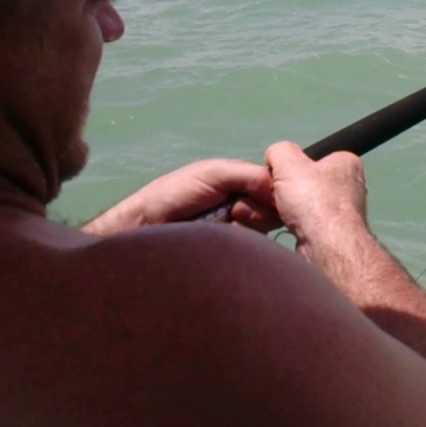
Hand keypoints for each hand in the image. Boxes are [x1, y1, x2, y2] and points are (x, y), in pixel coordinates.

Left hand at [82, 159, 275, 235]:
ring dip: (248, 228)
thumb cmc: (175, 192)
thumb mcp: (214, 172)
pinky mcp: (231, 254)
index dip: (275, 194)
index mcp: (242, 185)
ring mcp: (239, 233)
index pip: (276, 189)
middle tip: (234, 211)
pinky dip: (241, 244)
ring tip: (223, 225)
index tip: (259, 196)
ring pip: (266, 232)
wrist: (144, 228)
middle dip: (259, 211)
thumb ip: (250, 175)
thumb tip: (281, 190)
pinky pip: (252, 252)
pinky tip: (222, 242)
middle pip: (275, 212)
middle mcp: (245, 208)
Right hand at [264, 142, 367, 246]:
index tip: (281, 175)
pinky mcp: (334, 235)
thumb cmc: (313, 200)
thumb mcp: (288, 162)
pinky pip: (306, 225)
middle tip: (275, 196)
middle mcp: (351, 187)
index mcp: (347, 163)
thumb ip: (279, 151)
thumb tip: (274, 157)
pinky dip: (293, 226)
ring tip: (279, 213)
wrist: (326, 247)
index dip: (293, 165)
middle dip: (287, 190)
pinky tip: (287, 228)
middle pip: (306, 183)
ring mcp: (344, 213)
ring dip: (287, 210)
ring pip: (304, 206)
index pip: (314, 158)